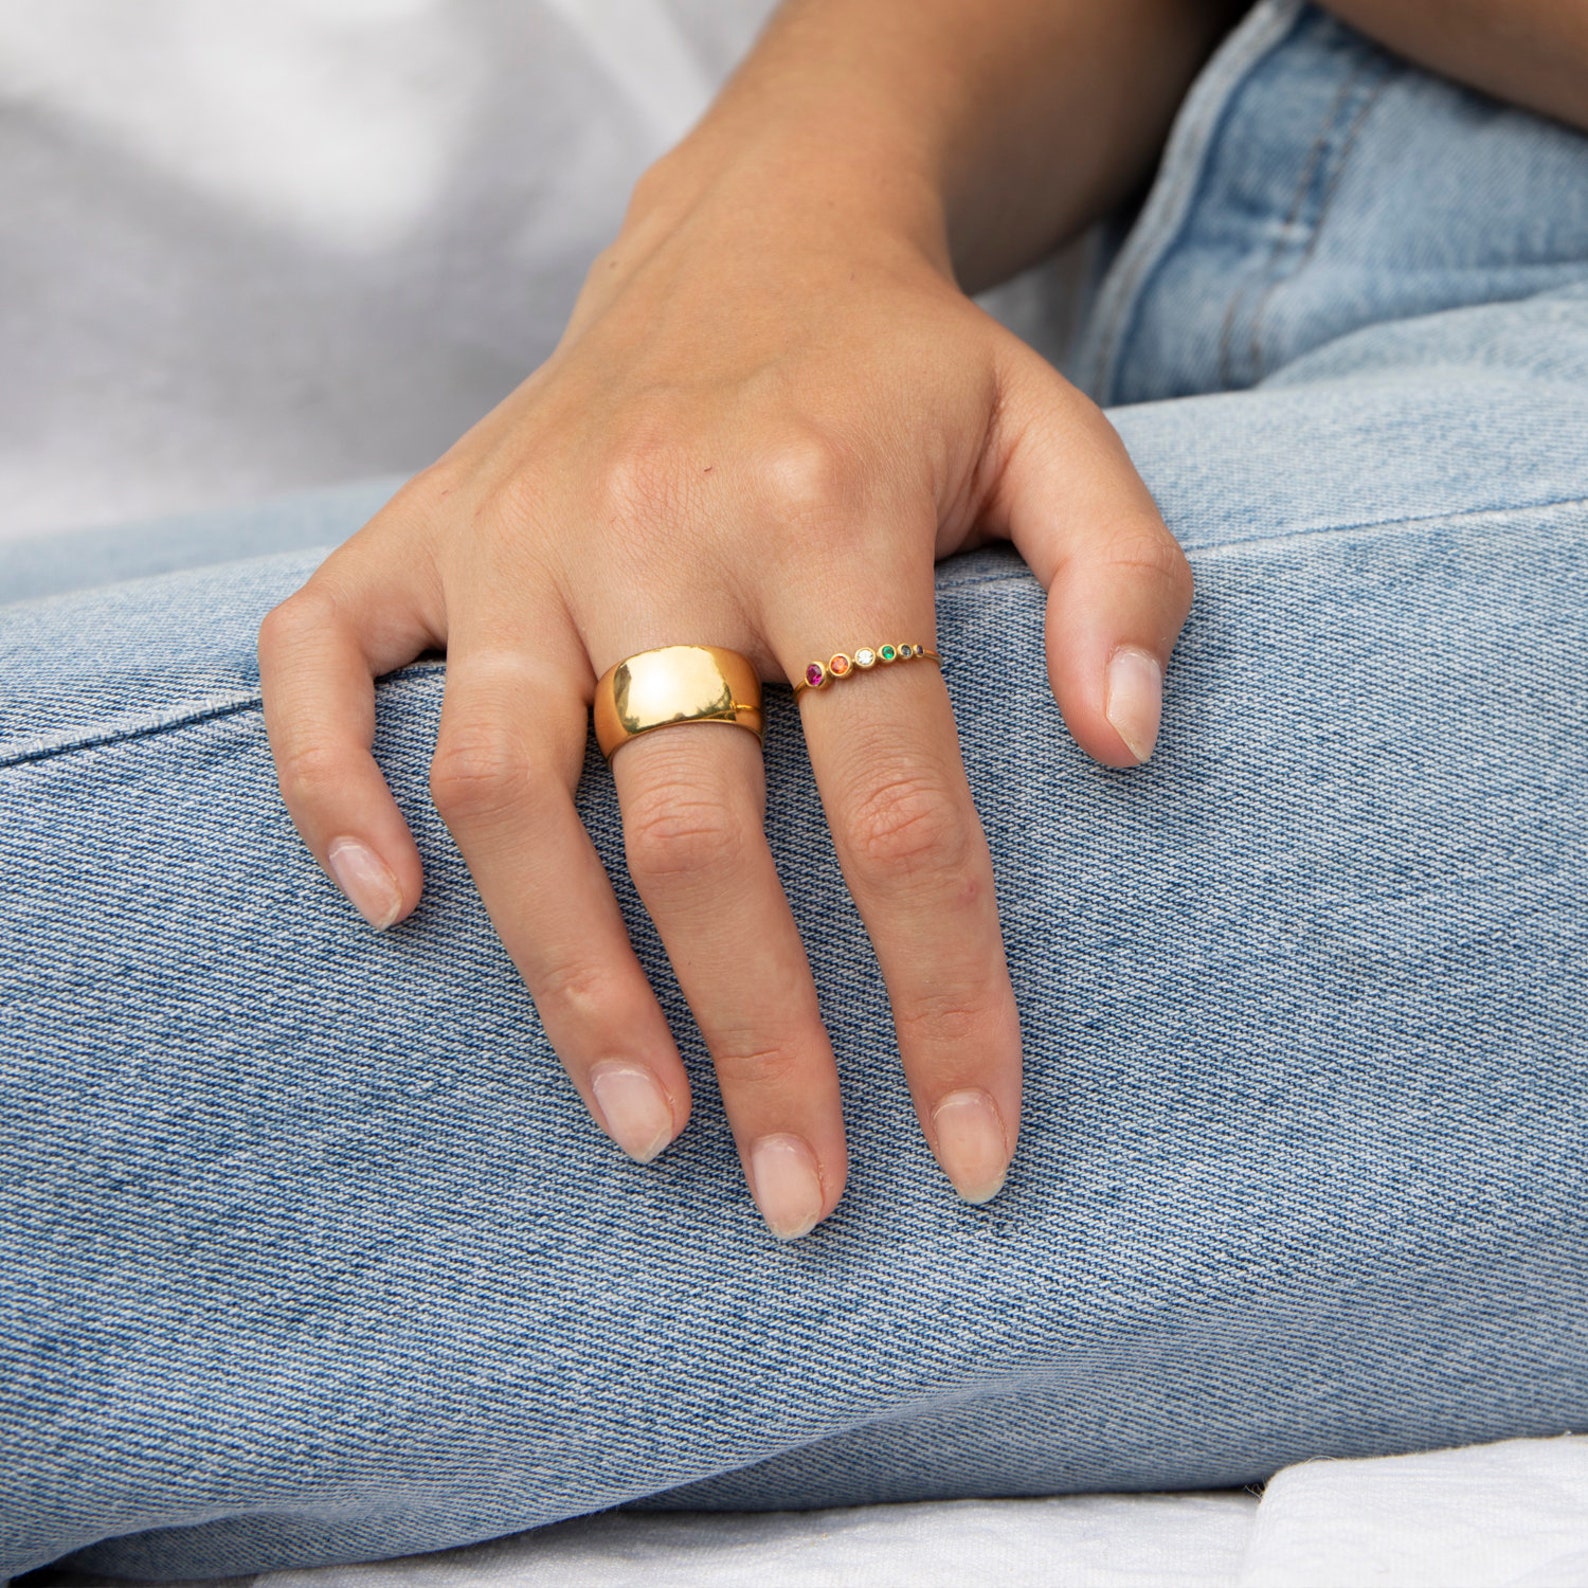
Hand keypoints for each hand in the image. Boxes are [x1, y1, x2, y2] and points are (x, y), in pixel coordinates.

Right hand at [257, 156, 1191, 1238]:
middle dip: (757, 1039)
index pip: (902, 802)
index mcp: (825, 503)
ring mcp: (511, 528)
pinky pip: (319, 662)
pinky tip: (392, 912)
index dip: (944, 995)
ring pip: (505, 787)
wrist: (754, 234)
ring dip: (563, 978)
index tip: (971, 1149)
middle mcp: (650, 520)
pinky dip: (326, 790)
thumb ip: (1124, 572)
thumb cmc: (906, 372)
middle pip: (695, 830)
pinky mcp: (417, 525)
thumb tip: (1125, 748)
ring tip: (642, 1126)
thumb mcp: (1058, 434)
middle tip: (798, 1195)